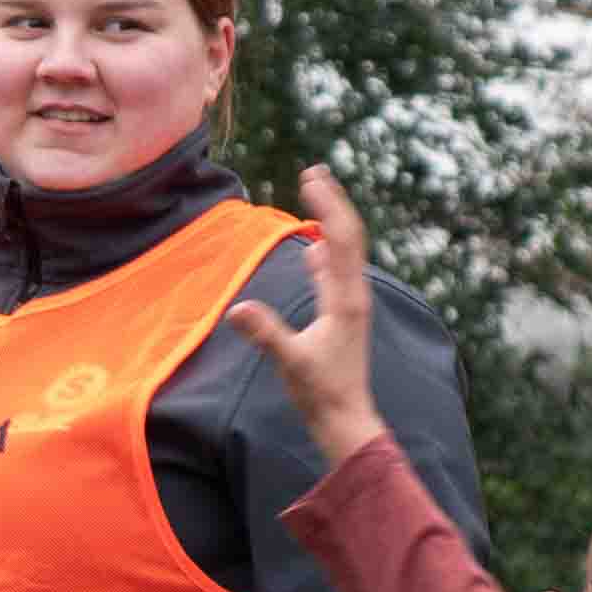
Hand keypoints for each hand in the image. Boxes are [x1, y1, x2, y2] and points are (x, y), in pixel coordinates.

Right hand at [219, 166, 387, 459]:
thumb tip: (238, 310)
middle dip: (333, 201)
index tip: (309, 176)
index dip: (327, 204)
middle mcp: (354, 295)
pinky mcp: (342, 315)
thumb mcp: (290, 362)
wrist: (345, 420)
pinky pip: (336, 272)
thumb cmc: (320, 393)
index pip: (340, 239)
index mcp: (346, 299)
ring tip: (315, 195)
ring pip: (345, 251)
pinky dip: (326, 250)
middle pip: (349, 236)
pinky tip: (314, 249)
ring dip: (331, 220)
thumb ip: (267, 334)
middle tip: (315, 171)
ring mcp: (350, 304)